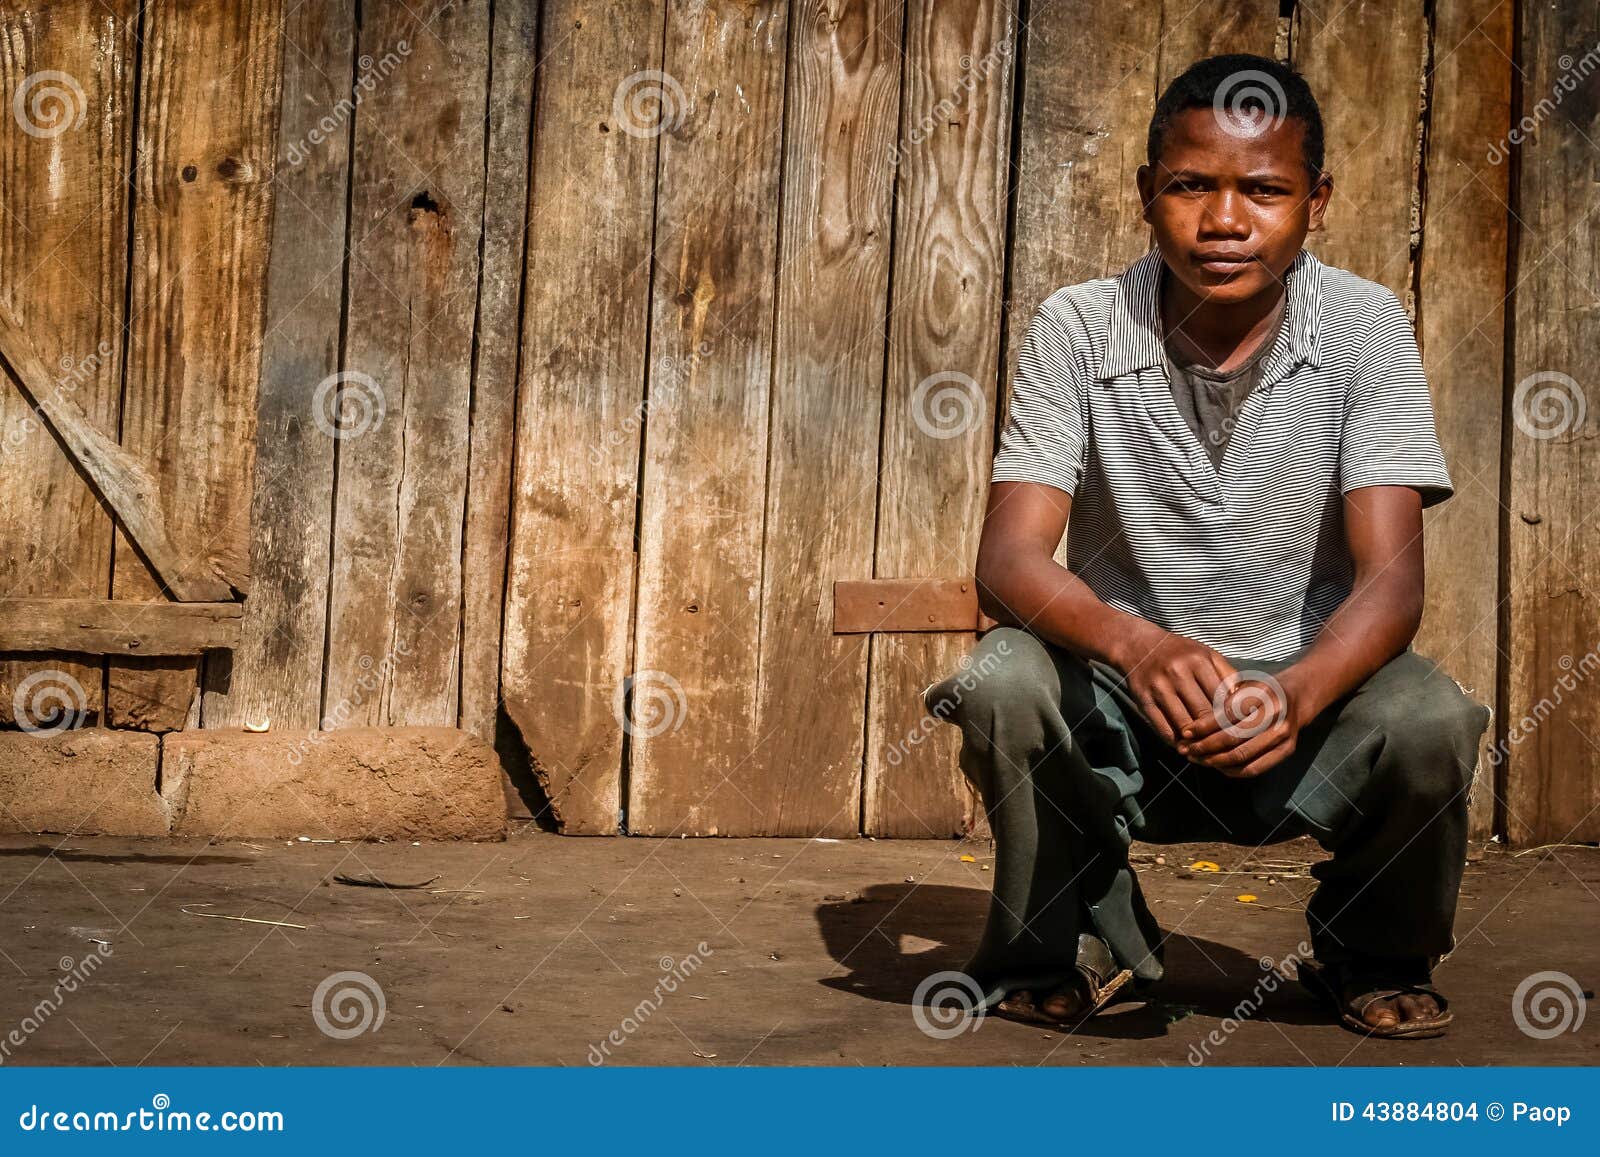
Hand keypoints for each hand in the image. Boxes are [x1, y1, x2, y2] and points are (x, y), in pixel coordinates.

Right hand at [1114, 626, 1236, 745]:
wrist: (1138, 645)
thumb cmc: (1180, 652)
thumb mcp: (1206, 654)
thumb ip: (1227, 675)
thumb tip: (1243, 704)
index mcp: (1198, 660)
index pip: (1222, 698)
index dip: (1231, 718)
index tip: (1238, 732)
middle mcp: (1178, 672)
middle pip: (1204, 713)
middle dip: (1215, 733)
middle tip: (1223, 748)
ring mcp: (1159, 687)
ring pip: (1184, 724)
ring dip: (1195, 741)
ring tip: (1204, 751)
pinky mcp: (1143, 699)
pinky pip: (1163, 728)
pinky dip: (1175, 741)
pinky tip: (1183, 745)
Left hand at [1177, 670, 1303, 777]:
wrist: (1295, 696)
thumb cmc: (1260, 691)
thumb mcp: (1242, 685)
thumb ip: (1221, 702)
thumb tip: (1192, 728)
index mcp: (1262, 693)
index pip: (1226, 715)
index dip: (1203, 726)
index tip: (1185, 732)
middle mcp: (1275, 714)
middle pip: (1233, 738)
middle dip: (1205, 746)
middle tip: (1186, 749)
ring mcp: (1283, 734)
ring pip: (1242, 755)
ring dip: (1215, 761)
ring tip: (1197, 759)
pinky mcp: (1287, 750)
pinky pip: (1255, 768)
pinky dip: (1232, 770)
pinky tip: (1216, 765)